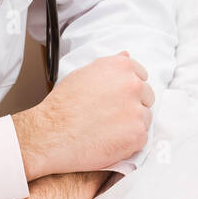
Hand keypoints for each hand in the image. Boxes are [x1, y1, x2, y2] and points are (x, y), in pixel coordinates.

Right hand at [11, 52, 152, 179]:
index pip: (141, 75)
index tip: (118, 98)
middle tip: (110, 116)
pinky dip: (129, 143)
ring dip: (131, 125)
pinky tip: (109, 140)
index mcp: (121, 67)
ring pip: (144, 118)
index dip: (128, 89)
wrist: (50, 135)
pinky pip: (141, 138)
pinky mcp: (137, 135)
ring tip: (106, 130)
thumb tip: (126, 55)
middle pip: (146, 96)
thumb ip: (109, 66)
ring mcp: (137, 110)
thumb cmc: (62, 107)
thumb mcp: (83, 74)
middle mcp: (132, 85)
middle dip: (132, 106)